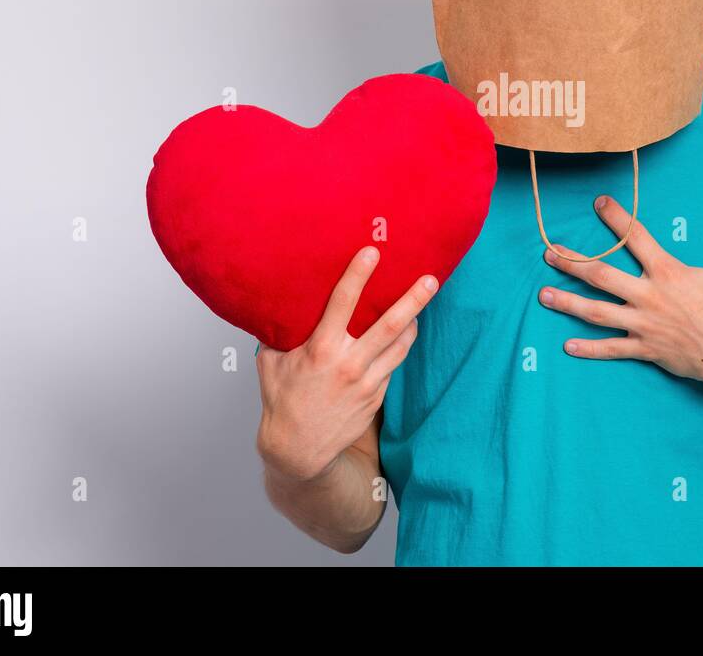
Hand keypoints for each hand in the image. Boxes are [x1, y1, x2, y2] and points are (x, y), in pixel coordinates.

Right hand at [256, 246, 434, 482]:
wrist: (298, 450)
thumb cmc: (281, 401)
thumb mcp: (270, 363)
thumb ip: (277, 334)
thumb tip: (275, 306)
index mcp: (321, 350)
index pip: (343, 303)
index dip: (358, 275)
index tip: (373, 252)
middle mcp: (348, 363)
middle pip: (389, 325)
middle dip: (413, 299)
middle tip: (431, 278)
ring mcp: (366, 382)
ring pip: (400, 345)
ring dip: (414, 322)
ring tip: (422, 302)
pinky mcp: (376, 396)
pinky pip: (392, 365)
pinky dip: (398, 347)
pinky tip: (403, 334)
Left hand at [538, 196, 702, 395]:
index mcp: (669, 271)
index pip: (637, 238)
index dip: (617, 219)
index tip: (598, 202)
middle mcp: (649, 295)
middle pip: (603, 275)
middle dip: (573, 263)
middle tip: (548, 253)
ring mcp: (644, 323)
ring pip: (597, 311)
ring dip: (568, 302)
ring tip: (542, 295)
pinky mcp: (645, 349)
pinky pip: (612, 348)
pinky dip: (589, 348)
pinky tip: (567, 346)